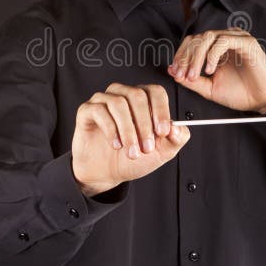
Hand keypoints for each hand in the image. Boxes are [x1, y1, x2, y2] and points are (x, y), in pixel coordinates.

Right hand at [71, 83, 190, 196]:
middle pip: (137, 95)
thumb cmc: (132, 157)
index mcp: (144, 100)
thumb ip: (176, 139)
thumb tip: (177, 127)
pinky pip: (99, 110)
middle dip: (144, 125)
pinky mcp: (87, 110)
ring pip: (118, 103)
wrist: (106, 173)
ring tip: (131, 150)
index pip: (156, 92)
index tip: (163, 131)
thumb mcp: (162, 152)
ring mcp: (104, 100)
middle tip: (146, 147)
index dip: (161, 110)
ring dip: (128, 130)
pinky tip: (115, 144)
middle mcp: (124, 95)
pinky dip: (110, 130)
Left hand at [167, 27, 265, 113]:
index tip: (175, 72)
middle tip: (182, 75)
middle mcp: (225, 39)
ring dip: (196, 57)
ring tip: (194, 75)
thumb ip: (192, 80)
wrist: (263, 100)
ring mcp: (236, 38)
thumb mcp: (209, 88)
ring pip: (207, 37)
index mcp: (216, 48)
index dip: (180, 55)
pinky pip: (223, 41)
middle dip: (185, 57)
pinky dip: (212, 55)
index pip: (192, 42)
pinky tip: (210, 70)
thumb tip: (173, 72)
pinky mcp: (246, 42)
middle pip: (197, 38)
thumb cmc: (241, 93)